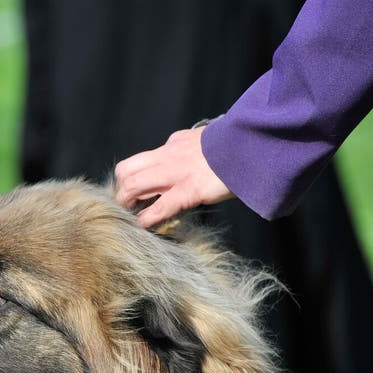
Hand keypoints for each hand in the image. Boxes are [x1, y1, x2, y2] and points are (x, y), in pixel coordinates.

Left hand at [114, 127, 233, 227]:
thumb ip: (191, 152)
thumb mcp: (207, 143)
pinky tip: (142, 226)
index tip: (131, 193)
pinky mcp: (189, 189)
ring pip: (134, 185)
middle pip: (127, 170)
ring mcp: (176, 172)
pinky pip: (159, 206)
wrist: (253, 144)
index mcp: (175, 144)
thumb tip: (187, 163)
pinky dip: (146, 219)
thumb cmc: (236, 147)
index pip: (141, 160)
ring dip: (126, 204)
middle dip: (120, 191)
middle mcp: (169, 155)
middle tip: (123, 208)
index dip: (130, 178)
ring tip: (127, 218)